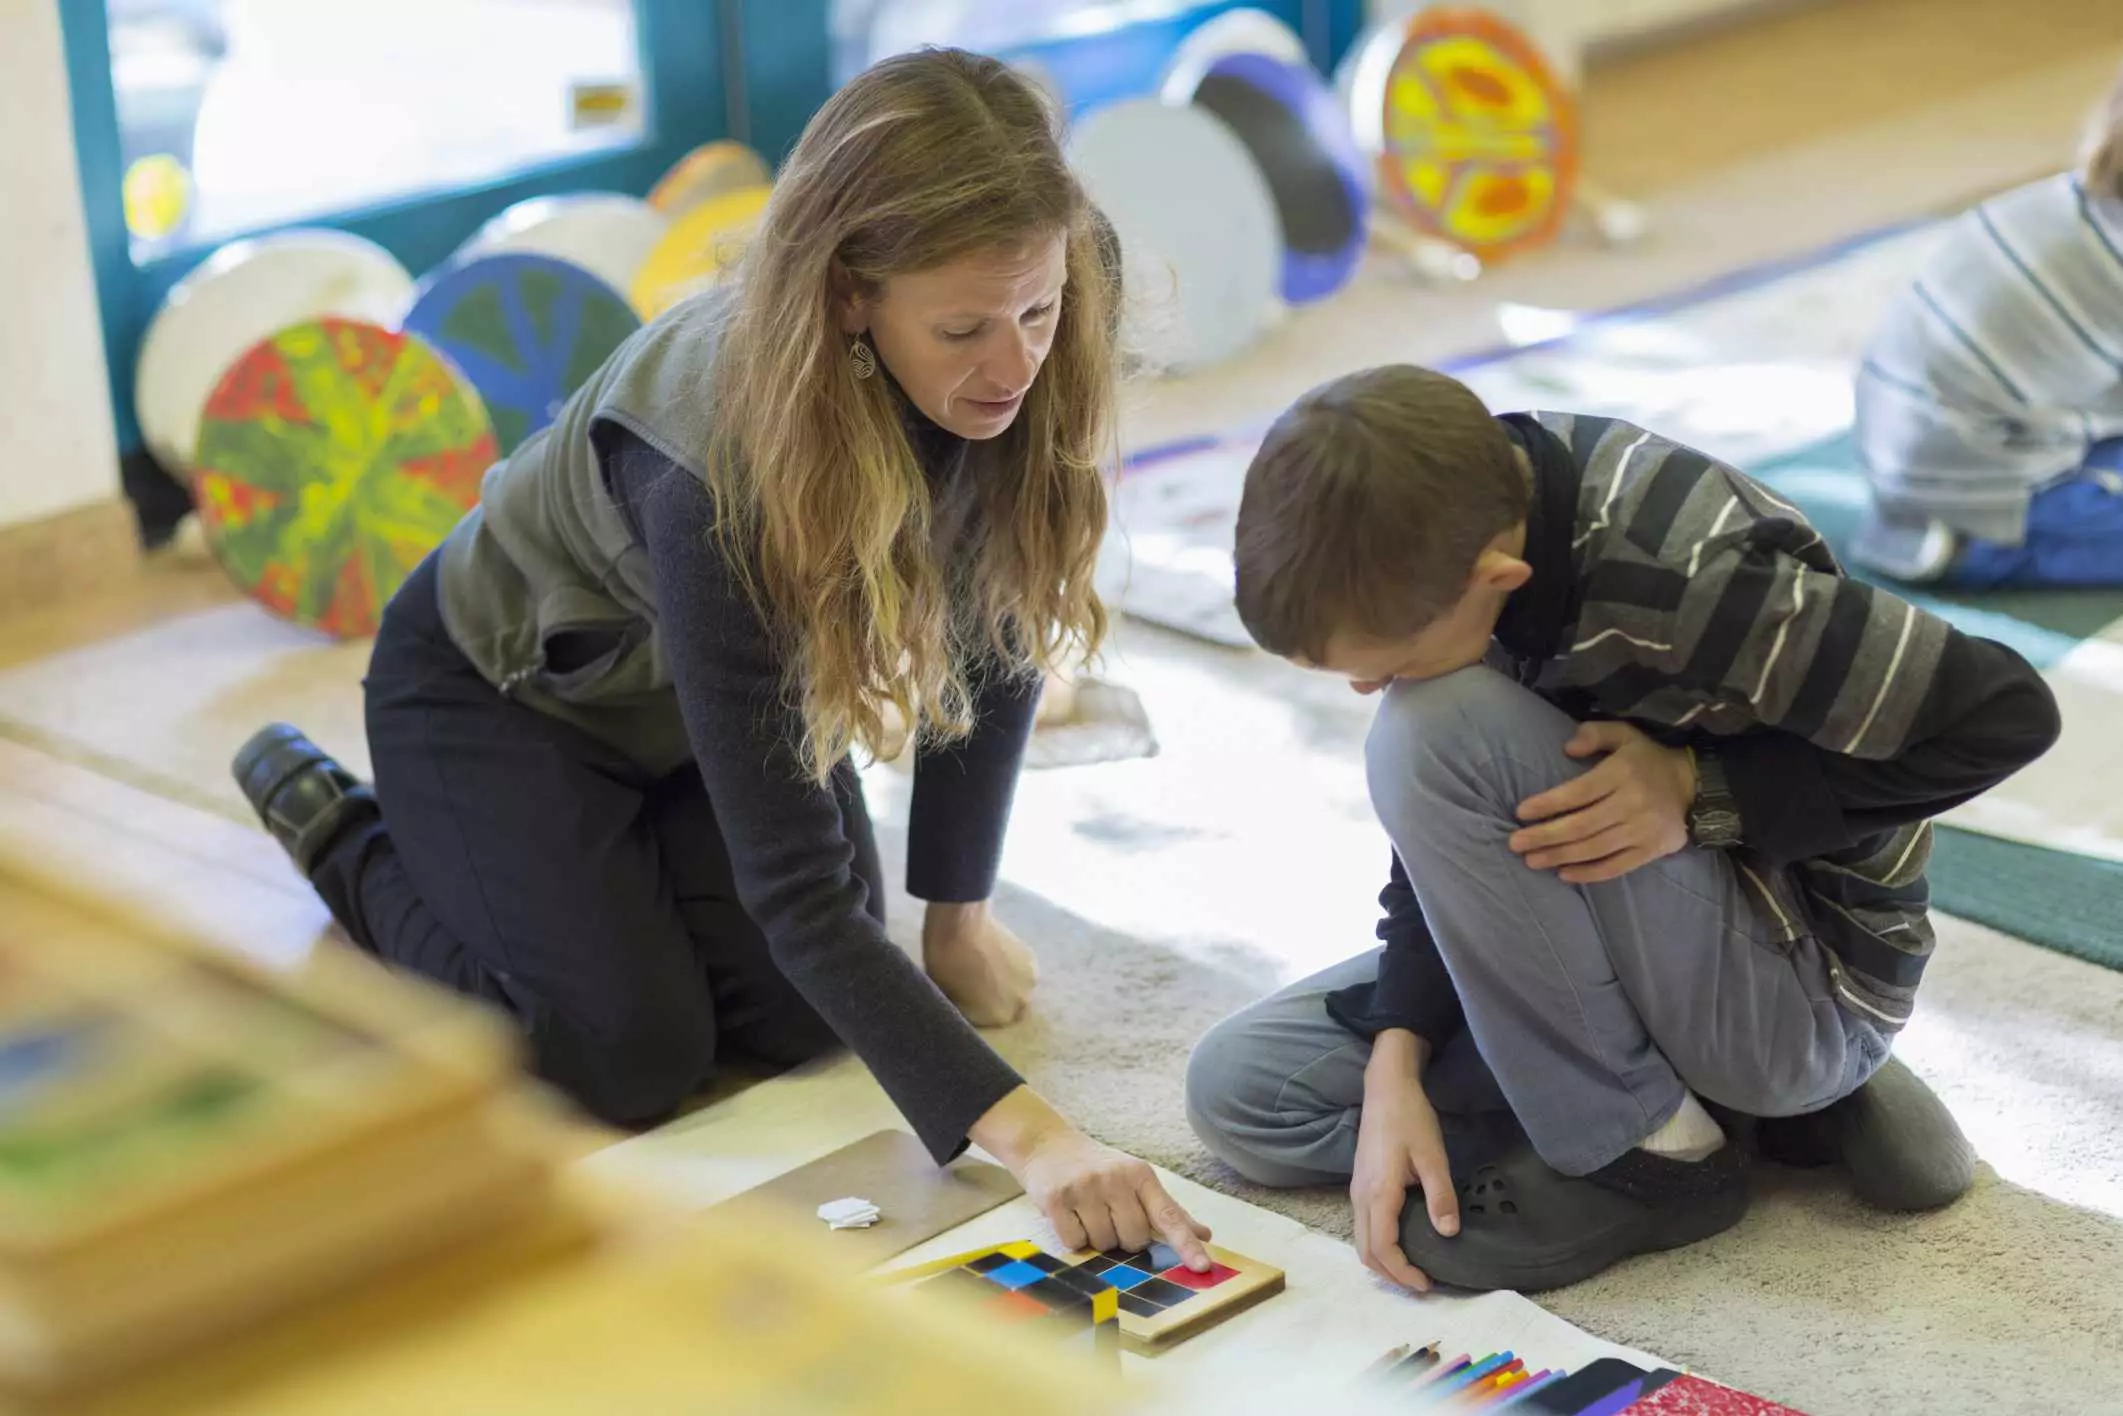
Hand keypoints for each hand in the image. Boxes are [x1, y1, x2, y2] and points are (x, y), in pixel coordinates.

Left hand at [923, 902, 1036, 1026]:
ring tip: (991, 970)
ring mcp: (1029, 983)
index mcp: (996, 1018)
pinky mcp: (1032, 961)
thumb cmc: (945, 962)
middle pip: (1008, 1010)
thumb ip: (963, 1007)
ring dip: (1009, 986)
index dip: (976, 1012)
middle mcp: (1019, 1005)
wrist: (961, 925)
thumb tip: (965, 1005)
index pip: (987, 1023)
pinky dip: (1014, 969)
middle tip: (980, 985)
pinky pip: (1023, 973)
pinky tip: (999, 958)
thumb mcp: (945, 994)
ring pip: (1019, 992)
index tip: (965, 999)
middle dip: (996, 1001)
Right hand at [1019, 1127, 1215, 1270]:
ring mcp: (1085, 1188)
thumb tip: (1204, 1234)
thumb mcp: (1134, 1179)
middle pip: (1134, 1240)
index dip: (1187, 1244)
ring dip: (1096, 1238)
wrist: (1047, 1144)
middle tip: (1109, 1215)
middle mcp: (1115, 1179)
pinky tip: (1068, 1215)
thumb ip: (1166, 1209)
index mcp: (1140, 1175)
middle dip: (1123, 1238)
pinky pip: (1074, 1242)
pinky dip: (1073, 1237)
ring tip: (1086, 1212)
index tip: (1203, 1267)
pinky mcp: (1057, 1199)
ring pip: (1104, 1244)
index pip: (1168, 1215)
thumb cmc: (1098, 1168)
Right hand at [1353, 1042, 1456, 1291]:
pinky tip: (1402, 1241)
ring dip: (1383, 1260)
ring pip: (1360, 1240)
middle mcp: (1360, 1197)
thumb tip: (1448, 1233)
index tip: (1427, 1284)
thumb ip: (1441, 1195)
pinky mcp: (1360, 1184)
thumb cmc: (1410, 1118)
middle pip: (1364, 1251)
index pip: (1382, 1247)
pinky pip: (1363, 1225)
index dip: (1403, 1272)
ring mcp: (1356, 1190)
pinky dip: (1378, 1244)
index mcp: (1378, 1193)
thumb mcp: (1433, 1155)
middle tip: (1421, 1284)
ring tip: (1413, 1267)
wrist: (1385, 1088)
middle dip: (1390, 1274)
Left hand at [1511, 721, 1695, 883]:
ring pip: (1594, 848)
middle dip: (1544, 836)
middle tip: (1515, 843)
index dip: (1548, 804)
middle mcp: (1632, 803)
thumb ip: (1595, 733)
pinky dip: (1589, 873)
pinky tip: (1564, 874)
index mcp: (1622, 773)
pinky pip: (1616, 866)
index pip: (1578, 792)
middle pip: (1581, 825)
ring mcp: (1643, 830)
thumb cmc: (1647, 760)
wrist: (1696, 786)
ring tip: (1531, 860)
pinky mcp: (1652, 850)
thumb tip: (1567, 747)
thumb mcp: (1625, 735)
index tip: (1521, 812)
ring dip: (1559, 856)